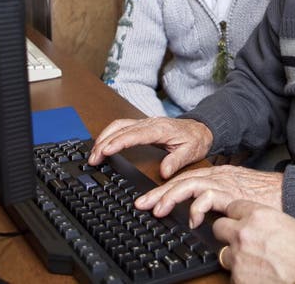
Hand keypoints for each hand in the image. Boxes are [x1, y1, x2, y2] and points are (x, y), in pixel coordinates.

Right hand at [87, 117, 212, 178]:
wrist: (201, 128)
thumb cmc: (195, 140)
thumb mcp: (191, 152)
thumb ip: (177, 161)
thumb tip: (164, 172)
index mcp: (160, 129)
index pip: (135, 134)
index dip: (118, 142)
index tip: (106, 151)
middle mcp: (150, 123)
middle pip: (121, 129)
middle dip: (104, 142)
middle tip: (93, 159)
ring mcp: (145, 122)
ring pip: (118, 125)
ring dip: (103, 137)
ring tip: (93, 154)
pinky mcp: (142, 124)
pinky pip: (121, 126)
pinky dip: (109, 134)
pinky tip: (102, 144)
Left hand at [136, 165, 283, 228]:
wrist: (292, 192)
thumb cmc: (269, 199)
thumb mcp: (239, 201)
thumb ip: (221, 205)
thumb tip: (207, 219)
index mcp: (220, 177)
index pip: (186, 180)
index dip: (165, 191)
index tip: (149, 202)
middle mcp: (220, 176)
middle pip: (182, 180)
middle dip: (159, 193)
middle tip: (142, 205)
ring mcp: (226, 183)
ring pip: (190, 184)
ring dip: (171, 197)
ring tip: (159, 210)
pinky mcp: (233, 192)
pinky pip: (208, 195)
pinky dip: (197, 206)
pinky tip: (192, 218)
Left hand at [212, 199, 294, 283]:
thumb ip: (277, 221)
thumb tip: (275, 226)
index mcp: (259, 215)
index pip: (233, 206)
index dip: (238, 213)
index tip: (240, 219)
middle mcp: (243, 234)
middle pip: (219, 227)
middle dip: (227, 232)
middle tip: (240, 239)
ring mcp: (238, 258)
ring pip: (223, 253)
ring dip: (234, 256)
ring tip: (252, 261)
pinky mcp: (238, 279)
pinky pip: (233, 275)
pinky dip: (242, 275)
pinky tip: (257, 275)